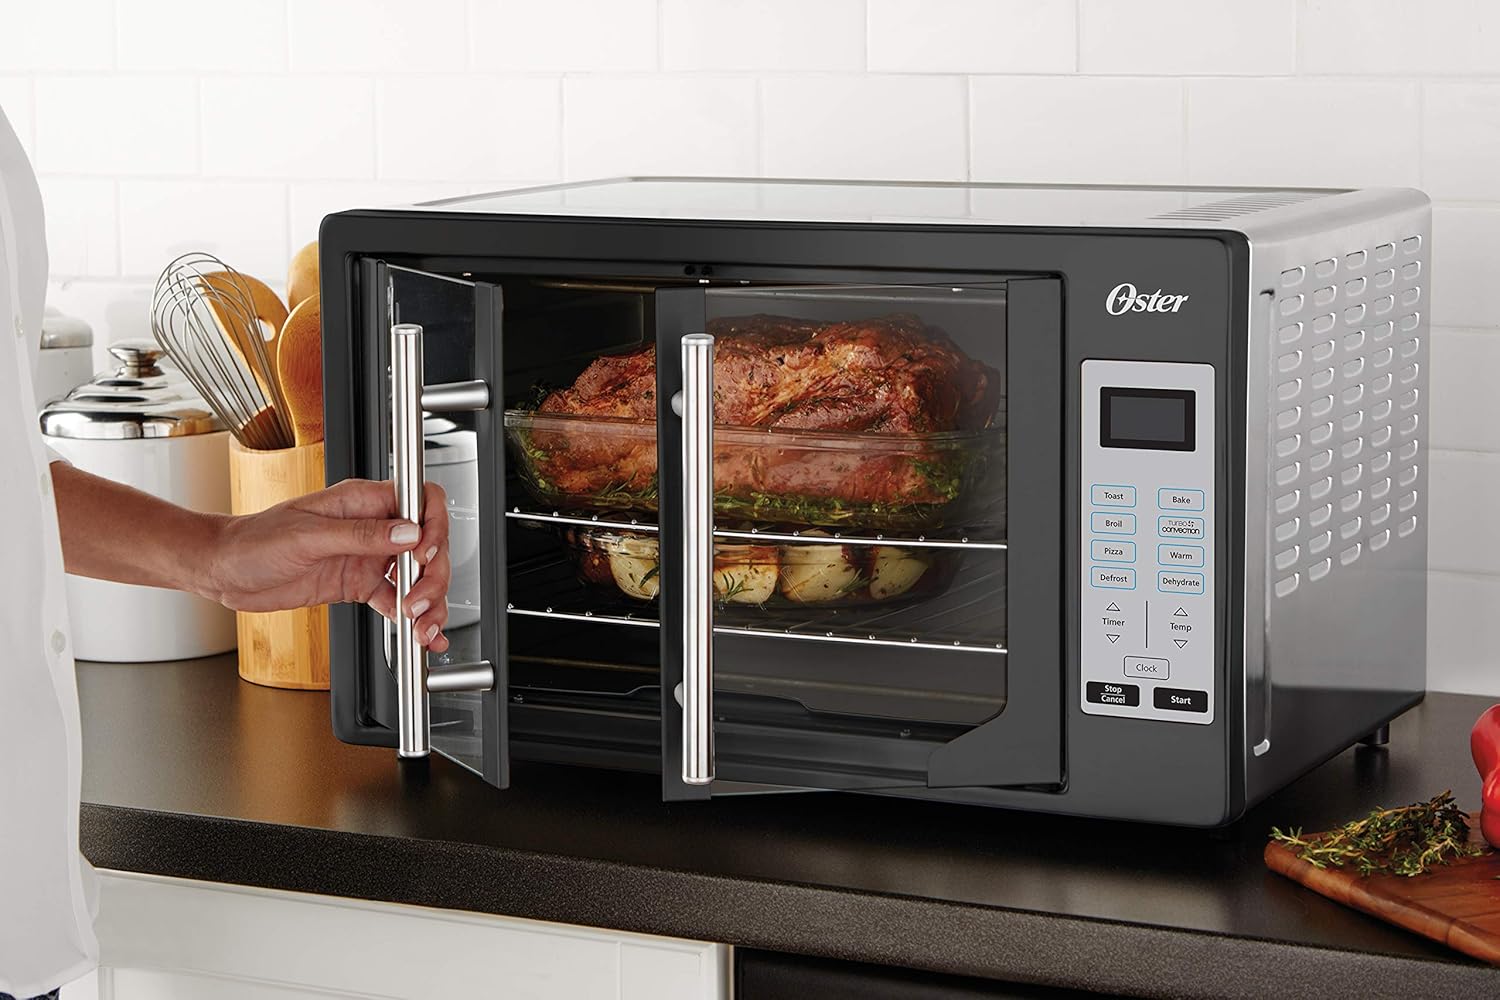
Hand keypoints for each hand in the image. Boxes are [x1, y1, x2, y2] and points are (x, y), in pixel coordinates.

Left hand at [201, 479, 451, 652]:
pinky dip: (411, 619)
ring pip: (417, 576)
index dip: (434, 526)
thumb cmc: (253, 540)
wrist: (224, 571)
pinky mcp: (358, 584)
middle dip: (432, 577)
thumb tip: (407, 533)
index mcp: (362, 502)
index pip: (420, 501)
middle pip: (427, 545)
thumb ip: (361, 535)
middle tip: (417, 602)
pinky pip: (395, 600)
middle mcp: (371, 528)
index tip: (425, 555)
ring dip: (427, 602)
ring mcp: (366, 557)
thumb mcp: (308, 535)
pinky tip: (419, 634)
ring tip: (422, 627)